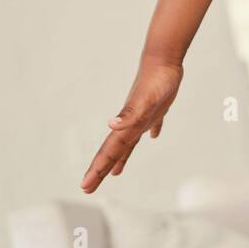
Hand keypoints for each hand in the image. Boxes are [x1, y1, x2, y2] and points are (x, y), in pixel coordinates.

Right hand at [81, 53, 182, 192]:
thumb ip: (129, 114)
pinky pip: (150, 124)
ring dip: (120, 158)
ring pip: (128, 142)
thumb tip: (111, 125)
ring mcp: (142, 115)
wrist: (164, 59)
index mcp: (126, 125)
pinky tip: (152, 136)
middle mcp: (130, 123)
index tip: (85, 186)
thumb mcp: (145, 101)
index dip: (97, 170)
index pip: (109, 152)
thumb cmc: (155, 81)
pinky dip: (149, 132)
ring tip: (114, 172)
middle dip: (100, 170)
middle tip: (88, 188)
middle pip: (113, 151)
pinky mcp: (156, 108)